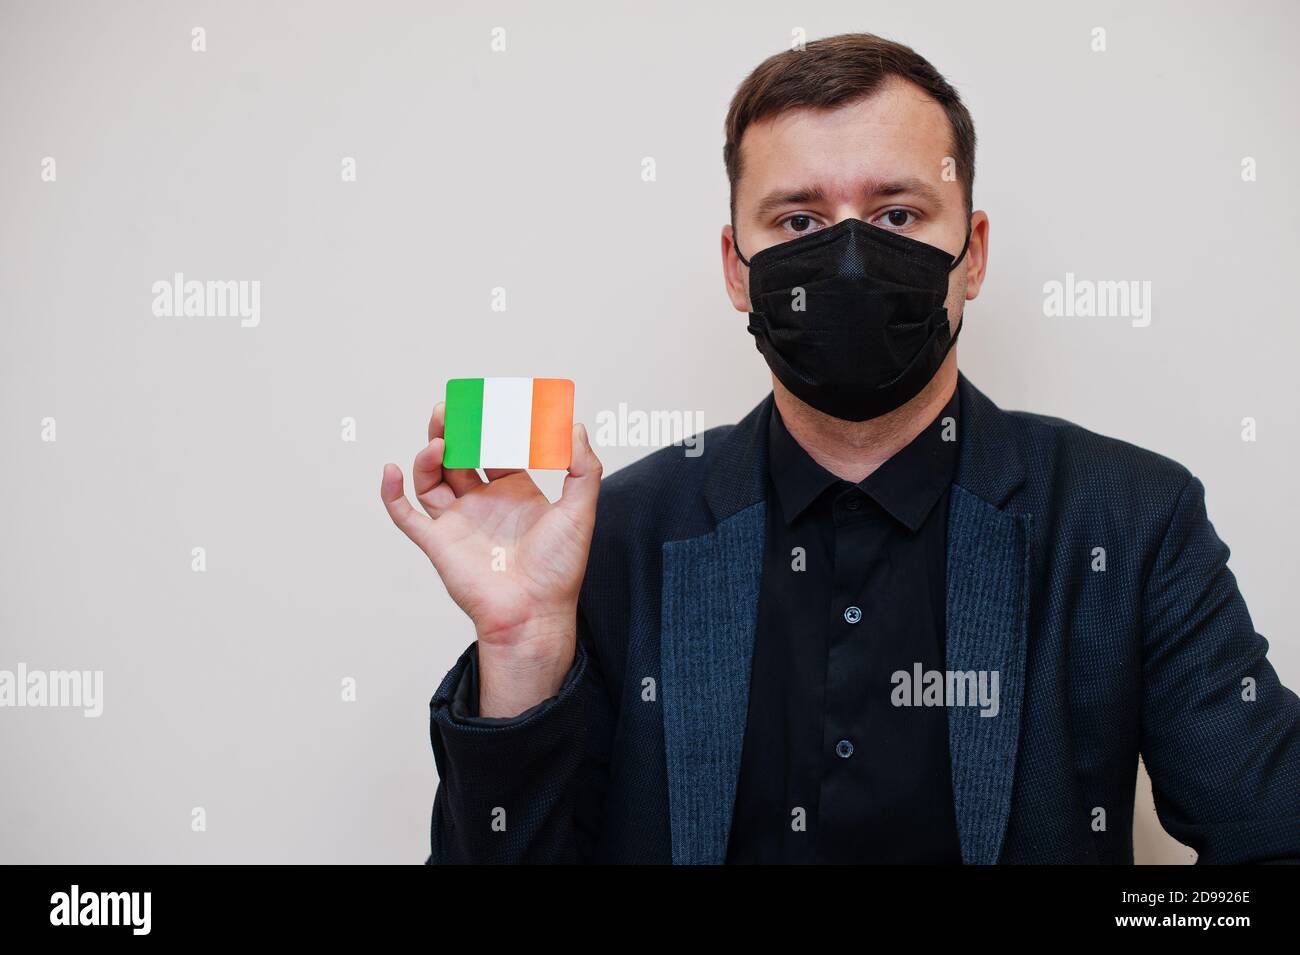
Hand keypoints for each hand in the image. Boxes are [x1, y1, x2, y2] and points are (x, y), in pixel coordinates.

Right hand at [381, 401, 602, 715]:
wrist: (534, 614)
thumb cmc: (559, 570)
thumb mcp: (580, 511)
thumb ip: (583, 467)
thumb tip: (576, 426)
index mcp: (515, 491)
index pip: (496, 447)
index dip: (491, 426)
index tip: (491, 403)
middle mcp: (483, 502)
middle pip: (459, 455)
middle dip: (452, 430)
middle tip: (451, 407)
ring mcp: (457, 521)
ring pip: (431, 477)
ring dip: (429, 455)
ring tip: (439, 443)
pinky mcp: (437, 542)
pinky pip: (405, 514)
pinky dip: (392, 492)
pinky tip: (392, 470)